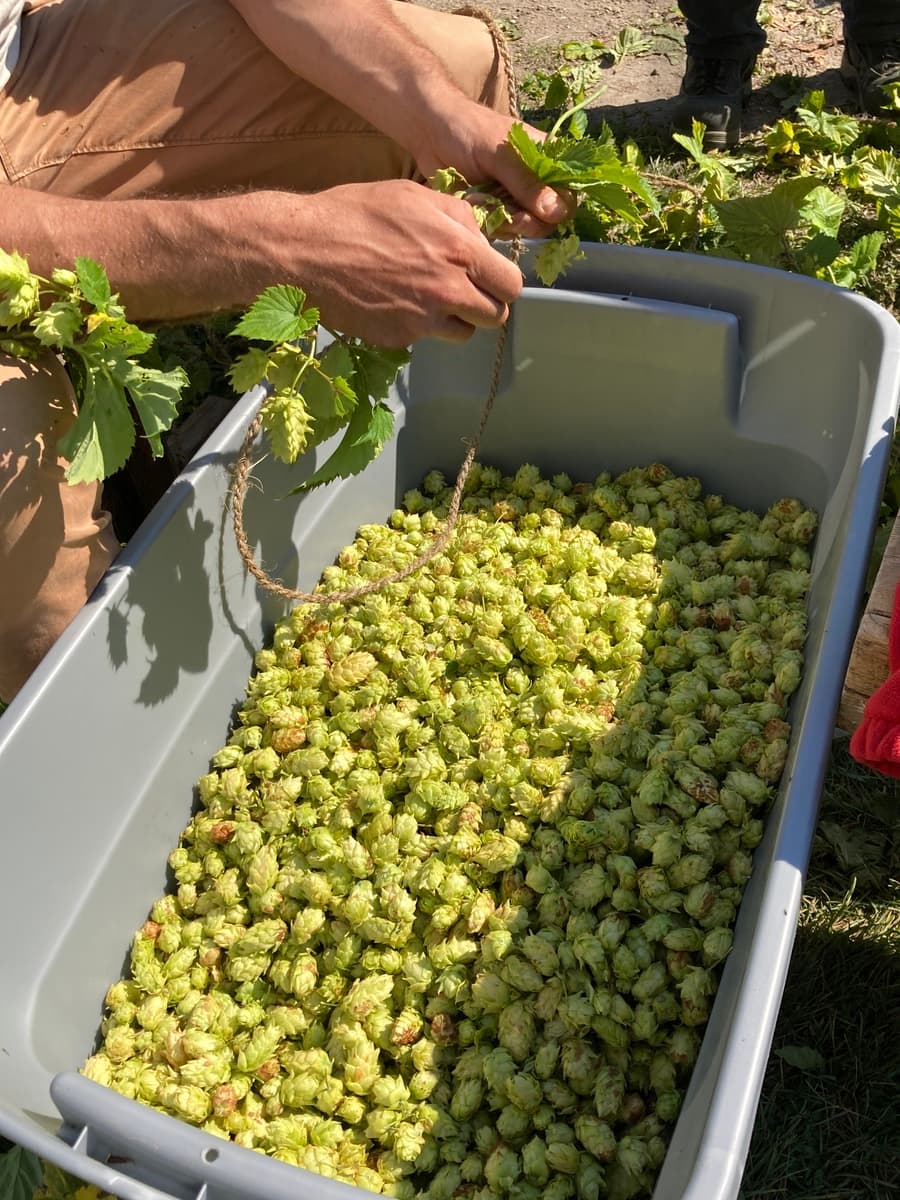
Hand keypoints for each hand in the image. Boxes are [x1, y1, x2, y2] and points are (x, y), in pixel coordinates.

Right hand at [268, 180, 523, 347]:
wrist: (303, 250)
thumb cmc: (354, 214)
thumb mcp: (412, 195)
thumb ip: (457, 215)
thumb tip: (480, 236)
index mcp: (458, 250)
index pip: (510, 284)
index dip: (503, 282)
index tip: (491, 278)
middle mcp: (447, 289)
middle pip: (495, 317)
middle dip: (486, 305)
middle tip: (467, 292)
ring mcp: (423, 320)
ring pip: (464, 333)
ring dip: (456, 319)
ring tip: (430, 296)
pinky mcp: (399, 338)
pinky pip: (425, 338)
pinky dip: (419, 325)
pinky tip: (395, 301)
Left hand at [414, 100, 574, 236]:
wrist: (429, 130)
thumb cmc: (466, 130)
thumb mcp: (498, 154)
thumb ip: (526, 182)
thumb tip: (555, 211)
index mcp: (546, 161)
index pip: (568, 197)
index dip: (555, 210)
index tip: (532, 210)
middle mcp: (535, 182)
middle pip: (546, 221)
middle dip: (523, 221)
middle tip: (499, 209)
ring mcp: (514, 198)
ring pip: (523, 229)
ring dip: (501, 221)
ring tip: (477, 198)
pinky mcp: (494, 210)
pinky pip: (500, 229)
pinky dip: (486, 222)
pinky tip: (471, 202)